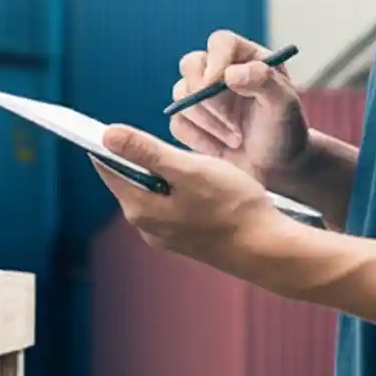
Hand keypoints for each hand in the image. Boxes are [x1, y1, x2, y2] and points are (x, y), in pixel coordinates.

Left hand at [95, 124, 327, 298]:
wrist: (267, 249)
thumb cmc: (232, 206)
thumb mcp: (188, 169)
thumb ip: (146, 151)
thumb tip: (107, 135)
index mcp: (139, 208)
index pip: (107, 168)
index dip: (111, 143)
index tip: (120, 125)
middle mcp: (146, 226)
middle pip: (132, 179)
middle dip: (147, 157)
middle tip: (179, 149)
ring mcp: (165, 235)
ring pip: (154, 191)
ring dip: (168, 174)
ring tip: (199, 169)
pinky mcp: (184, 239)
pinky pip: (172, 205)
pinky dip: (181, 190)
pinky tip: (208, 188)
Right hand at [172, 30, 310, 184]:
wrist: (277, 167)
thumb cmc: (285, 131)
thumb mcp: (285, 106)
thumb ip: (264, 82)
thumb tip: (231, 73)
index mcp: (247, 59)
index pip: (221, 42)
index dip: (215, 59)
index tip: (216, 82)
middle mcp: (221, 72)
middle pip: (191, 64)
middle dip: (204, 95)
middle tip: (229, 119)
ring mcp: (203, 96)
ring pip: (180, 94)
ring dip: (208, 122)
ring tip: (237, 138)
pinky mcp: (191, 121)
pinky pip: (177, 123)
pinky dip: (199, 139)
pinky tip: (222, 148)